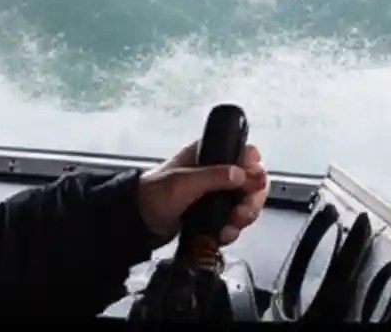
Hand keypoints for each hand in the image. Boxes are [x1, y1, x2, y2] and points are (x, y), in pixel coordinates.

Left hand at [136, 140, 267, 244]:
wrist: (136, 221)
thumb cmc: (154, 194)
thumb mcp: (183, 183)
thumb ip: (214, 177)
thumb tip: (244, 174)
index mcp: (208, 155)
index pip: (244, 154)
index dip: (254, 170)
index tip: (252, 186)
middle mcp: (215, 171)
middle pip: (251, 182)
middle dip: (251, 200)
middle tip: (241, 214)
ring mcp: (214, 194)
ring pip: (244, 203)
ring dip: (242, 218)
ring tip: (228, 229)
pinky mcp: (212, 213)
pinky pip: (233, 220)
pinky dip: (232, 229)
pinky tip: (221, 235)